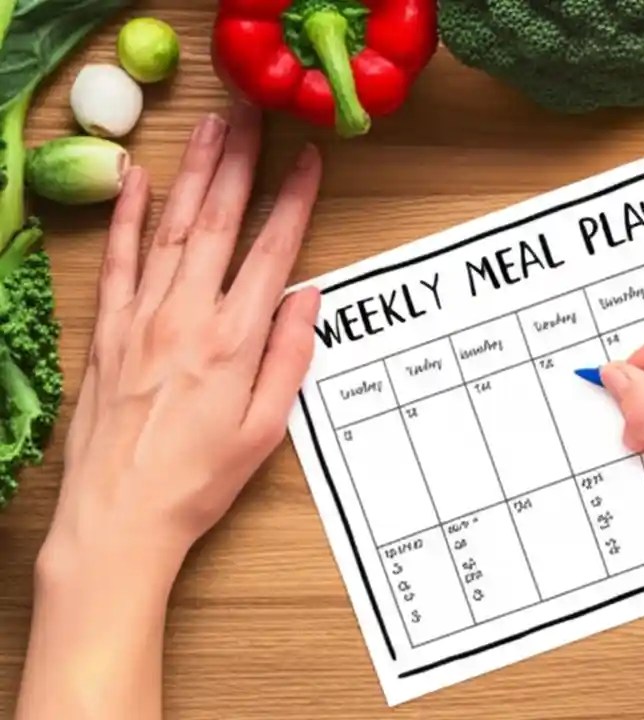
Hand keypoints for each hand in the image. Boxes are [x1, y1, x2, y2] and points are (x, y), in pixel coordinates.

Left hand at [43, 102, 322, 571]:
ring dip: (194, 172)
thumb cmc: (199, 482)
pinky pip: (118, 260)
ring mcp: (140, 318)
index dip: (293, 200)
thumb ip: (290, 356)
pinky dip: (127, 216)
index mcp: (234, 342)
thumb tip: (309, 296)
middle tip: (253, 114)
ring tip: (211, 128)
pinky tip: (137, 180)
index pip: (273, 252)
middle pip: (220, 222)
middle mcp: (186, 317)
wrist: (118, 517)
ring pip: (173, 228)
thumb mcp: (265, 429)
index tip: (308, 161)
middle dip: (240, 162)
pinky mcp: (106, 330)